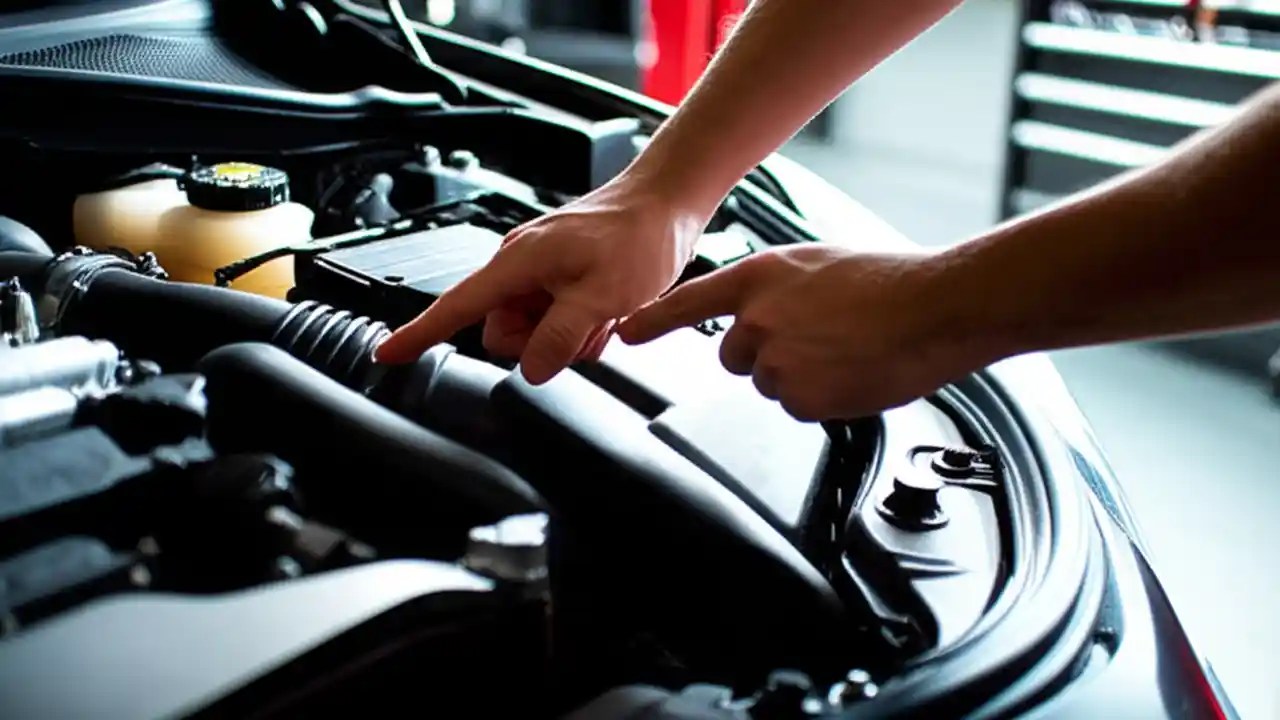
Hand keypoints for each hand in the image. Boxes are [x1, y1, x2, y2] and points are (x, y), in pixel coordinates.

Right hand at [373, 172, 708, 383]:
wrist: (667, 203)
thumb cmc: (638, 235)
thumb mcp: (603, 295)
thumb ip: (560, 336)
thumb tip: (531, 369)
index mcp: (518, 264)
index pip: (455, 306)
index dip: (419, 334)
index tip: (386, 354)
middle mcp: (520, 267)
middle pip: (503, 336)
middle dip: (541, 345)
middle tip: (586, 324)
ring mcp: (540, 274)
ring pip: (532, 334)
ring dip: (567, 337)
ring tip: (603, 311)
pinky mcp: (560, 279)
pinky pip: (554, 322)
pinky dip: (579, 326)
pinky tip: (606, 309)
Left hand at [618, 244, 979, 420]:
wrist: (931, 307)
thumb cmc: (887, 281)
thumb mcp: (814, 265)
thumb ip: (774, 291)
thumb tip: (762, 316)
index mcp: (758, 278)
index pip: (688, 304)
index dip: (653, 321)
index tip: (627, 333)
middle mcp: (757, 320)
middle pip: (734, 356)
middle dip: (764, 354)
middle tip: (816, 338)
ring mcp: (776, 362)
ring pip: (770, 383)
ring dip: (799, 375)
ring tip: (844, 349)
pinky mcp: (800, 399)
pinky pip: (799, 406)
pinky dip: (822, 396)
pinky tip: (852, 371)